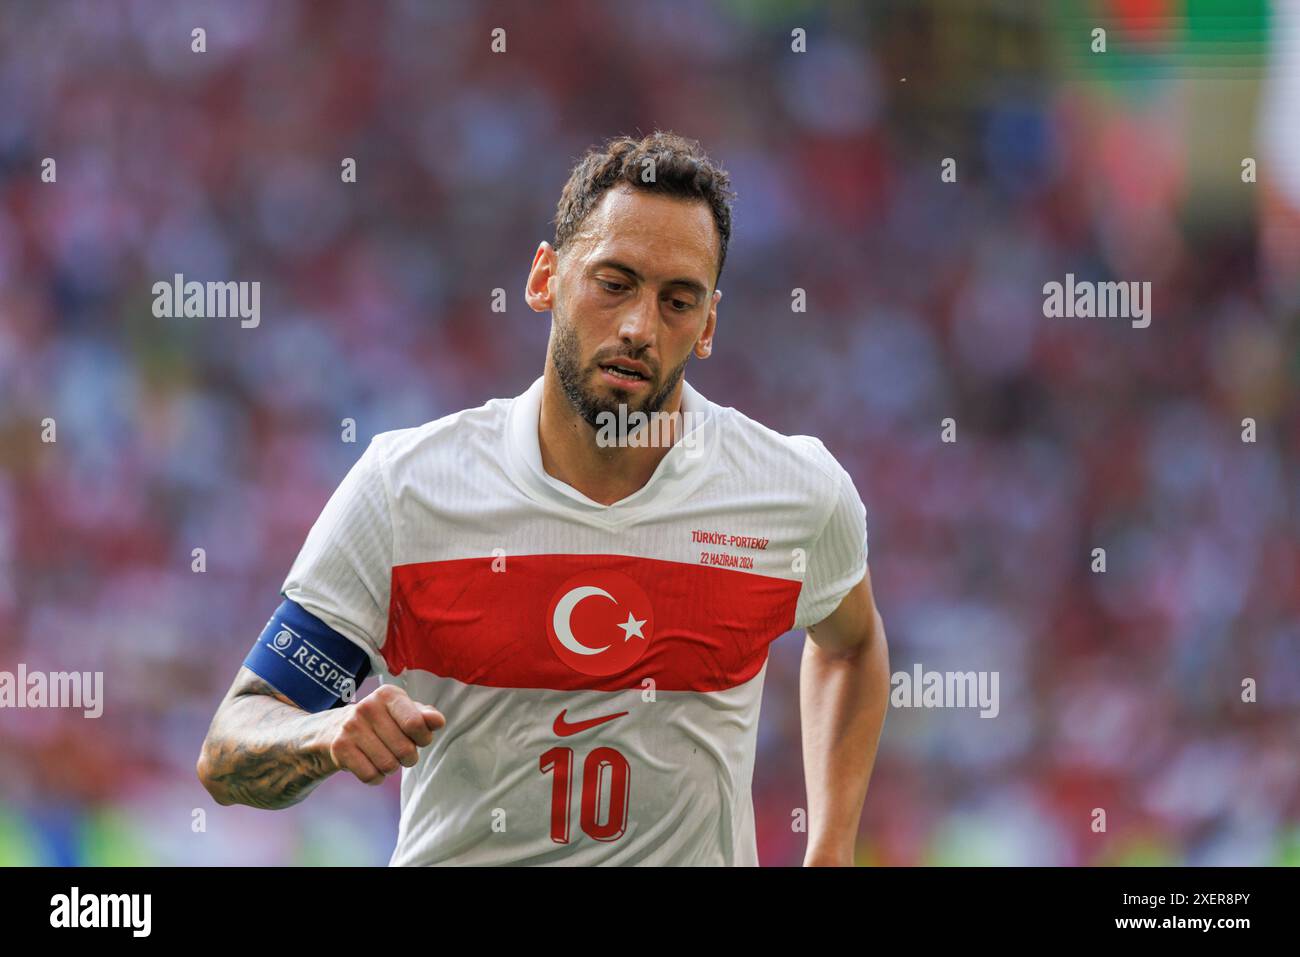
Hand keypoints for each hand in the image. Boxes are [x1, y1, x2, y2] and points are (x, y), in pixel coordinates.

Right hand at [325, 683, 444, 784]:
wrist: (335, 729)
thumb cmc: (382, 721)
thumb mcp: (404, 712)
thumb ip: (425, 716)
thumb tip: (438, 722)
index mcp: (388, 694)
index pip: (416, 724)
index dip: (424, 738)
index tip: (419, 739)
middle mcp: (367, 707)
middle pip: (404, 750)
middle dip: (409, 758)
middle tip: (401, 752)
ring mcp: (351, 727)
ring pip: (388, 765)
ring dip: (392, 768)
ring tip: (385, 757)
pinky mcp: (340, 748)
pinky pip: (370, 776)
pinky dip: (376, 777)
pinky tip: (371, 765)